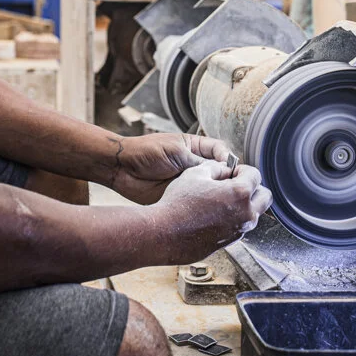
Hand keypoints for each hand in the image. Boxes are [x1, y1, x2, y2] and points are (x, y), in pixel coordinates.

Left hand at [107, 133, 231, 204]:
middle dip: (225, 179)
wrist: (123, 169)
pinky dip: (202, 204)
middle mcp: (195, 164)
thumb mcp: (176, 152)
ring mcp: (188, 181)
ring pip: (209, 188)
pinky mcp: (181, 195)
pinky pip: (196, 200)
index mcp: (195, 147)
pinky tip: (208, 207)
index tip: (232, 170)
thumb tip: (223, 170)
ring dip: (215, 193)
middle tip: (231, 188)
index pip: (220, 151)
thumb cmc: (146, 152)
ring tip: (220, 199)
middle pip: (218, 171)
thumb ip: (199, 162)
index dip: (228, 160)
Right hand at [155, 161, 272, 263]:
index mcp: (240, 193)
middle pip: (265, 196)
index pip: (255, 174)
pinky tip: (214, 213)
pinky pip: (240, 226)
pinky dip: (234, 217)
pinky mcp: (230, 242)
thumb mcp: (196, 173)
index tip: (230, 171)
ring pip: (254, 213)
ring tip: (221, 199)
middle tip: (234, 184)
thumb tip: (226, 169)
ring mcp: (239, 230)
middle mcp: (246, 214)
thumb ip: (216, 167)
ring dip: (245, 203)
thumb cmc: (178, 203)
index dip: (241, 169)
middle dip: (253, 187)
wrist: (165, 234)